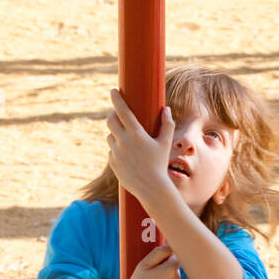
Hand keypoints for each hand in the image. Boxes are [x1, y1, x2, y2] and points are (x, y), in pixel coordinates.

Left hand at [106, 88, 173, 207]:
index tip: (113, 90)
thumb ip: (167, 125)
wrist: (150, 188)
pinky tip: (126, 154)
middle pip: (110, 121)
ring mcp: (116, 153)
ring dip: (115, 134)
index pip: (122, 110)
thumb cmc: (160, 164)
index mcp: (136, 134)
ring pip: (110, 136)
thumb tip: (166, 109)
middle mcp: (123, 141)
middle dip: (113, 115)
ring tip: (125, 137)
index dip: (116, 99)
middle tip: (118, 115)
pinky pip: (112, 151)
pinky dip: (117, 149)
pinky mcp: (112, 163)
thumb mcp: (165, 144)